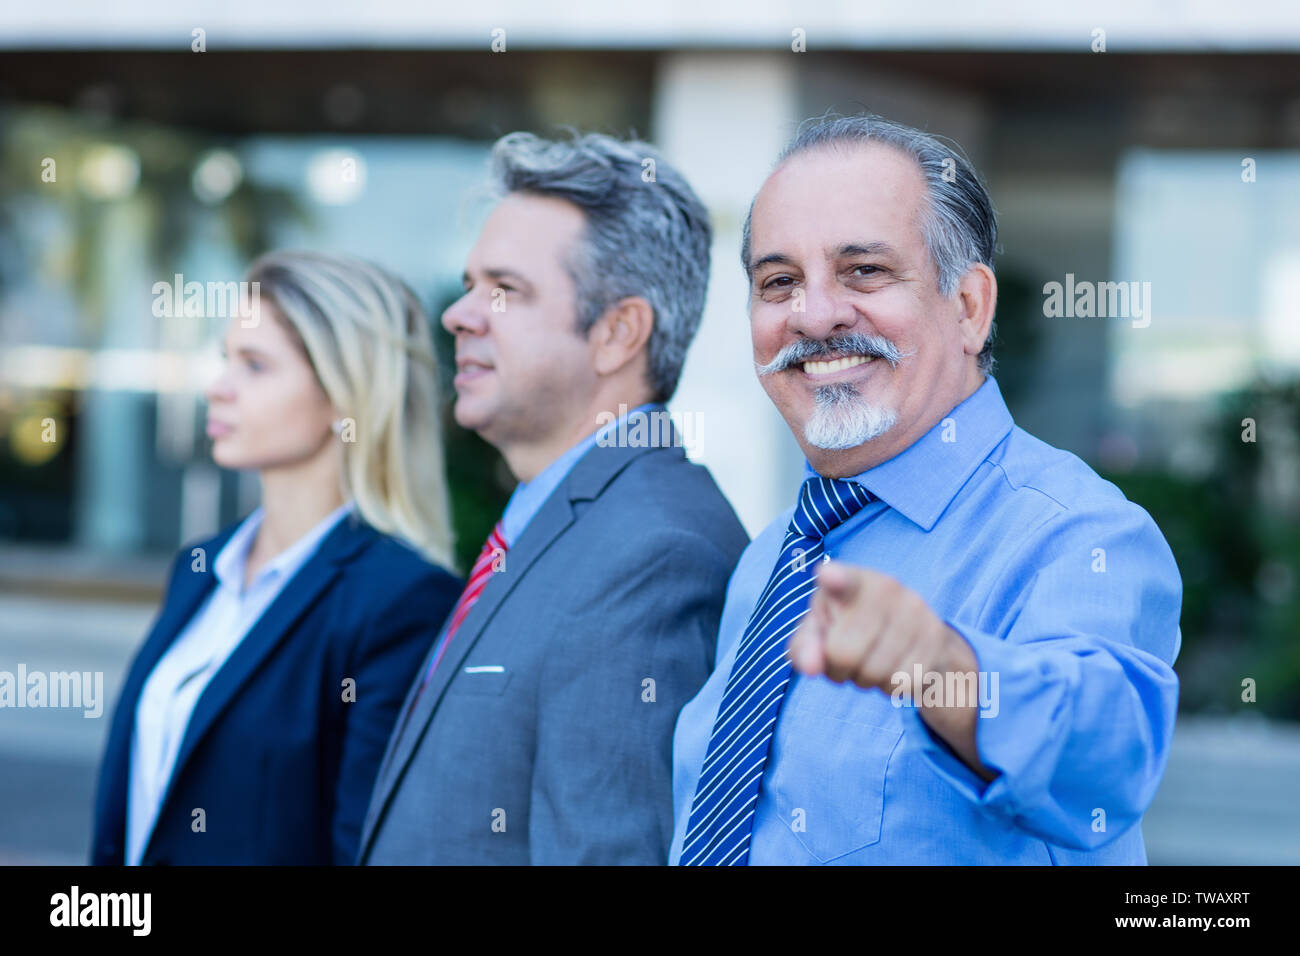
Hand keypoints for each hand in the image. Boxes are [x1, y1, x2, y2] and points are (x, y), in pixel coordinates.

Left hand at [788, 560, 963, 693]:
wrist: (914, 634)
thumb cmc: (851, 629)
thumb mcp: (820, 632)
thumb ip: (804, 647)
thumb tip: (810, 668)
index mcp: (852, 580)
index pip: (844, 580)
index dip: (835, 579)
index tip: (828, 576)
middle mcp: (887, 589)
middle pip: (844, 653)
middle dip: (837, 668)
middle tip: (843, 659)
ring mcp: (916, 613)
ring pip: (873, 673)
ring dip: (864, 679)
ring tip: (871, 660)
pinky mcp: (936, 641)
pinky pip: (899, 685)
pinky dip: (889, 687)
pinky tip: (894, 667)